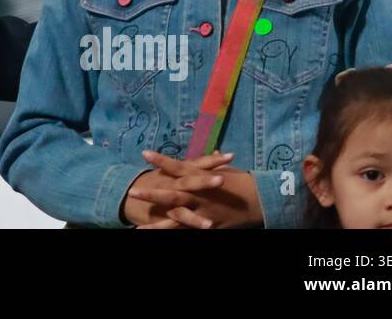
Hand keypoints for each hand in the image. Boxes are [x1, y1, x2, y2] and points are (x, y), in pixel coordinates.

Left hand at [126, 151, 263, 228]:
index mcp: (200, 178)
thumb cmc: (240, 180)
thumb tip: (211, 153)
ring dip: (156, 225)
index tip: (144, 153)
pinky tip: (159, 237)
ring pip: (176, 220)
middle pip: (171, 195)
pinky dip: (175, 234)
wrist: (259, 199)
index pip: (177, 167)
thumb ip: (209, 164)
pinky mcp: (207, 227)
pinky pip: (188, 232)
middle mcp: (198, 196)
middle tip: (132, 192)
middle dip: (151, 195)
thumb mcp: (223, 169)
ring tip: (138, 230)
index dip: (161, 160)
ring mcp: (202, 214)